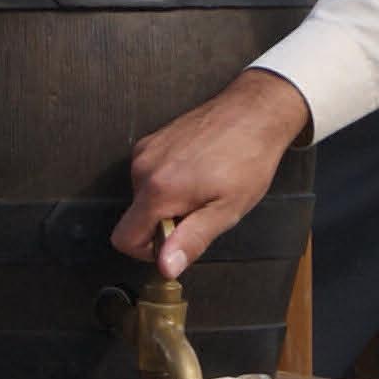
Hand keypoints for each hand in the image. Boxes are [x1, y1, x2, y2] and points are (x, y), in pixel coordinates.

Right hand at [115, 70, 310, 276]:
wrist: (254, 112)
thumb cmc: (247, 159)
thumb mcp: (226, 210)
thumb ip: (191, 240)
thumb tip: (166, 267)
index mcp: (158, 189)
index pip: (124, 239)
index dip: (147, 252)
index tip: (176, 242)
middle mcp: (143, 167)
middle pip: (135, 218)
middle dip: (164, 223)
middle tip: (202, 209)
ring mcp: (146, 150)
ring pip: (143, 196)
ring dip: (167, 202)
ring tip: (203, 187)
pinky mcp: (152, 140)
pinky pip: (148, 175)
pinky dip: (167, 182)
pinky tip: (197, 172)